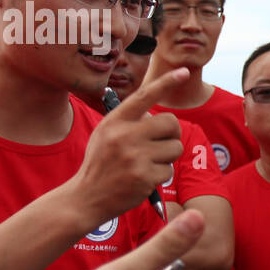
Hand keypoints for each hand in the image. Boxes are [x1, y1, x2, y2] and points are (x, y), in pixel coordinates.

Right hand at [65, 68, 188, 229]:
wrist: (86, 196)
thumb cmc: (101, 163)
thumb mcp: (106, 134)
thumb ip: (129, 122)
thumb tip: (160, 116)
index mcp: (116, 120)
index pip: (145, 95)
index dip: (166, 82)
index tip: (184, 72)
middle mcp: (125, 135)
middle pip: (172, 123)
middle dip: (171, 134)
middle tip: (159, 144)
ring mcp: (135, 156)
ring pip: (175, 147)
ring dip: (167, 157)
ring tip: (147, 163)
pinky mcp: (145, 176)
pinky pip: (169, 170)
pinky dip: (160, 176)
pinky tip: (143, 179)